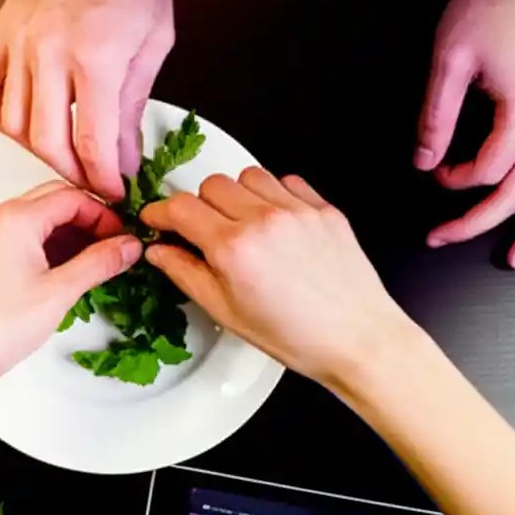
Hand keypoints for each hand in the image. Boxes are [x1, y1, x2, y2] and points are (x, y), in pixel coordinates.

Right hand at [0, 0, 173, 198]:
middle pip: (50, 143)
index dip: (106, 180)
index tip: (116, 189)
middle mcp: (50, 53)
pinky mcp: (0, 36)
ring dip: (38, 150)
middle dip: (74, 174)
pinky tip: (19, 124)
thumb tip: (124, 155)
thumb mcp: (153, 42)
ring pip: (13, 124)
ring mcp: (19, 45)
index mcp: (96, 58)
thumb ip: (134, 105)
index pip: (95, 145)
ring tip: (62, 153)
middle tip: (91, 179)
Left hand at [0, 182, 141, 395]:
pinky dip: (46, 247)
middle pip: (54, 202)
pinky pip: (20, 236)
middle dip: (88, 222)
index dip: (104, 216)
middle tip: (114, 247)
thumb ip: (99, 263)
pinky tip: (65, 271)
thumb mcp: (59, 293)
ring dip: (68, 236)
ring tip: (94, 264)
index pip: (72, 197)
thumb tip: (127, 247)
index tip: (123, 237)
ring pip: (37, 220)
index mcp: (13, 218)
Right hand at [140, 169, 411, 385]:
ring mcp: (297, 210)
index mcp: (234, 248)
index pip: (180, 208)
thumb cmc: (297, 336)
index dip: (160, 213)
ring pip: (247, 176)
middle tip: (203, 233)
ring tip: (242, 226)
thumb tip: (159, 252)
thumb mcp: (226, 312)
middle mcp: (264, 219)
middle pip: (211, 185)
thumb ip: (186, 274)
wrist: (357, 339)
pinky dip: (273, 196)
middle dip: (199, 206)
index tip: (157, 221)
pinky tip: (274, 224)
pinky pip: (286, 181)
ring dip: (236, 195)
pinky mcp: (324, 209)